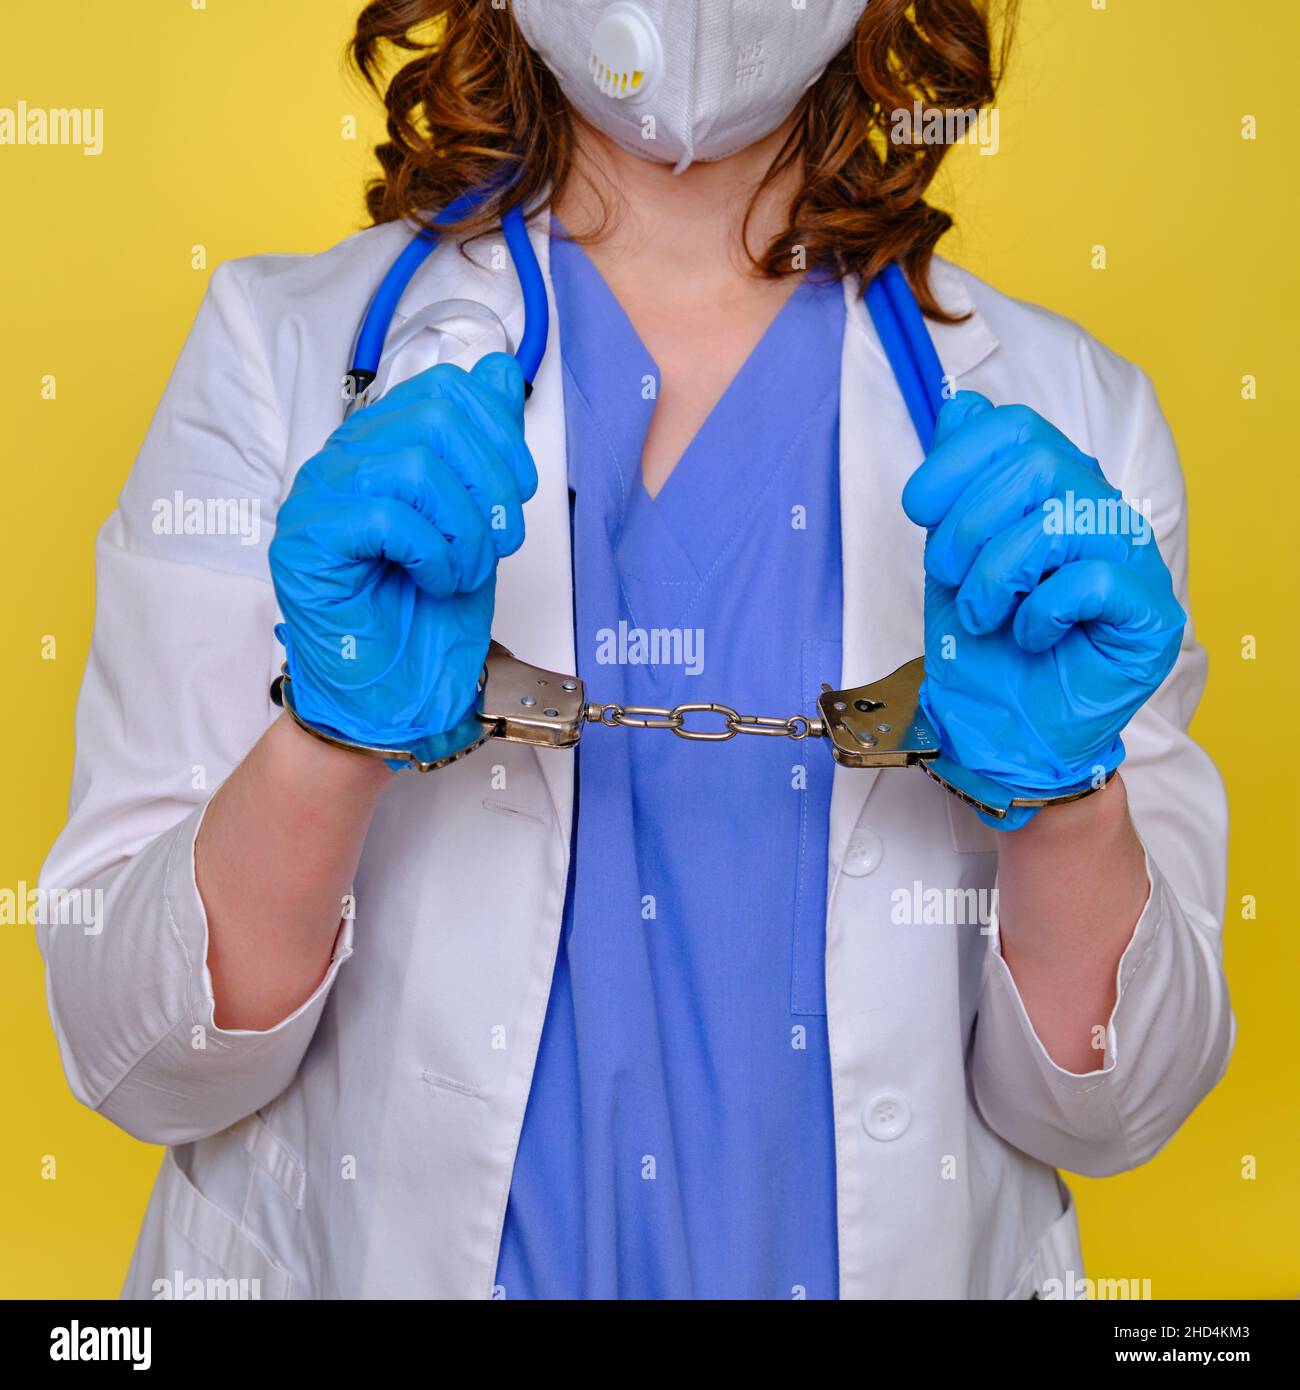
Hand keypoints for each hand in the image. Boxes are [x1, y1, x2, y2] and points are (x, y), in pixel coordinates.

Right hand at [269, 354, 536, 754]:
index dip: (499, 434)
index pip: (445, 389)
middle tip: (496, 543)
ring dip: (463, 531)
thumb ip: (485, 449)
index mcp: (383, 445)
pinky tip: (433, 582)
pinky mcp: (308, 544)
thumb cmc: (427, 613)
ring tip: (463, 571)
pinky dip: (431, 555)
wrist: (395, 691)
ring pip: (412, 467)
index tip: (518, 490)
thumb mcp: (477, 523)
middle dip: (488, 485)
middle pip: (433, 419)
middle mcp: (346, 460)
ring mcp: (320, 498)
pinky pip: (385, 518)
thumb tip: (497, 373)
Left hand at [901, 391, 1184, 827]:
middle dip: (970, 523)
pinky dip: (1042, 611)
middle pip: (1039, 461)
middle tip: (950, 575)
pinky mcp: (1150, 614)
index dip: (960, 457)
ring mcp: (1132, 559)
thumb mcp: (950, 560)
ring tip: (986, 616)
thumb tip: (960, 407)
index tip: (920, 507)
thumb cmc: (981, 648)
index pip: (1017, 426)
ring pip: (1060, 520)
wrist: (1000, 730)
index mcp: (1052, 491)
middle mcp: (1098, 512)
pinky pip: (1095, 579)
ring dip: (996, 575)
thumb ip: (958, 488)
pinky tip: (1030, 636)